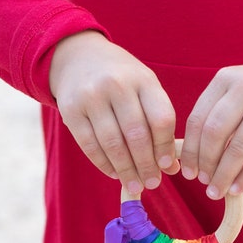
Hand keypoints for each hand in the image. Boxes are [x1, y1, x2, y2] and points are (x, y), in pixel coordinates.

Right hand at [48, 31, 178, 194]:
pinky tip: (115, 174)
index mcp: (143, 79)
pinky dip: (104, 165)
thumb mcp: (144, 91)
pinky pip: (90, 145)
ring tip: (135, 186)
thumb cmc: (122, 81)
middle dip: (146, 165)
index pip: (161, 119)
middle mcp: (117, 84)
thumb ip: (158, 125)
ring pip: (113, 143)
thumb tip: (172, 168)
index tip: (167, 167)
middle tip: (152, 184)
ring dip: (126, 170)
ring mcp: (91, 95)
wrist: (78, 56)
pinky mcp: (70, 109)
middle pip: (137, 135)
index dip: (165, 147)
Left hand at [181, 38, 242, 198]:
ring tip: (216, 192)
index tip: (187, 172)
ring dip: (223, 176)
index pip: (199, 119)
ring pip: (237, 149)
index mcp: (226, 78)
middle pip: (214, 134)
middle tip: (203, 182)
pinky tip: (237, 189)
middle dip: (205, 163)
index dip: (190, 150)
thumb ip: (217, 113)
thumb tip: (193, 157)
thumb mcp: (239, 90)